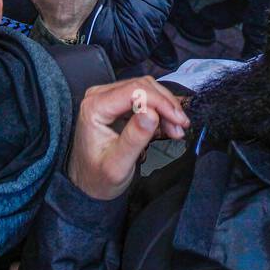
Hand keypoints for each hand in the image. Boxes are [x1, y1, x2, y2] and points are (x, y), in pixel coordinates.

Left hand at [66, 77, 188, 200]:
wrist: (88, 183)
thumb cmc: (98, 177)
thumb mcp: (117, 164)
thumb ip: (134, 138)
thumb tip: (152, 113)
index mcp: (94, 107)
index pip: (135, 91)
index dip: (161, 102)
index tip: (179, 120)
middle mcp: (99, 96)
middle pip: (142, 86)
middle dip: (166, 105)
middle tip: (181, 126)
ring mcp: (107, 97)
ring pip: (146, 89)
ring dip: (165, 107)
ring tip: (176, 129)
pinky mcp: (117, 102)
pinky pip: (144, 97)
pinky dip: (160, 110)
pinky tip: (168, 126)